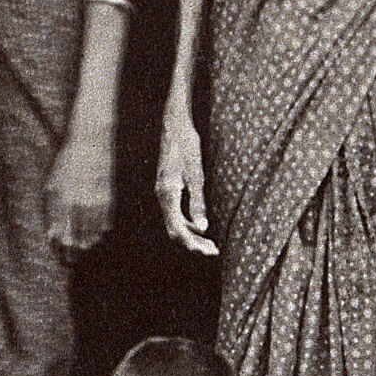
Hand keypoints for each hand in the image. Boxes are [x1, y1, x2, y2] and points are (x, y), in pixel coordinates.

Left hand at [46, 132, 112, 255]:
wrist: (89, 142)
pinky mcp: (107, 196)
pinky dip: (103, 229)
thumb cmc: (66, 162)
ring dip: (89, 243)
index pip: (58, 231)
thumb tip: (52, 234)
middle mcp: (75, 202)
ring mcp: (92, 200)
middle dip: (73, 251)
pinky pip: (106, 220)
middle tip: (73, 261)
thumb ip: (51, 208)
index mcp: (58, 199)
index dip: (59, 246)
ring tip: (86, 249)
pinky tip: (100, 234)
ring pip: (91, 231)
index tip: (61, 254)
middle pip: (75, 235)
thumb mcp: (52, 183)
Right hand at [154, 103, 214, 256]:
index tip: (212, 250)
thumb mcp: (197, 173)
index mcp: (168, 194)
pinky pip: (174, 214)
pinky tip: (201, 225)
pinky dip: (187, 224)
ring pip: (173, 223)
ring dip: (191, 235)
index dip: (194, 244)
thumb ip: (198, 201)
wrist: (174, 125)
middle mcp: (162, 196)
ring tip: (210, 242)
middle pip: (174, 231)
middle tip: (214, 250)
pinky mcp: (166, 189)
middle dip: (193, 244)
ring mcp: (162, 193)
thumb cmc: (187, 145)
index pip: (178, 230)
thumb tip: (202, 227)